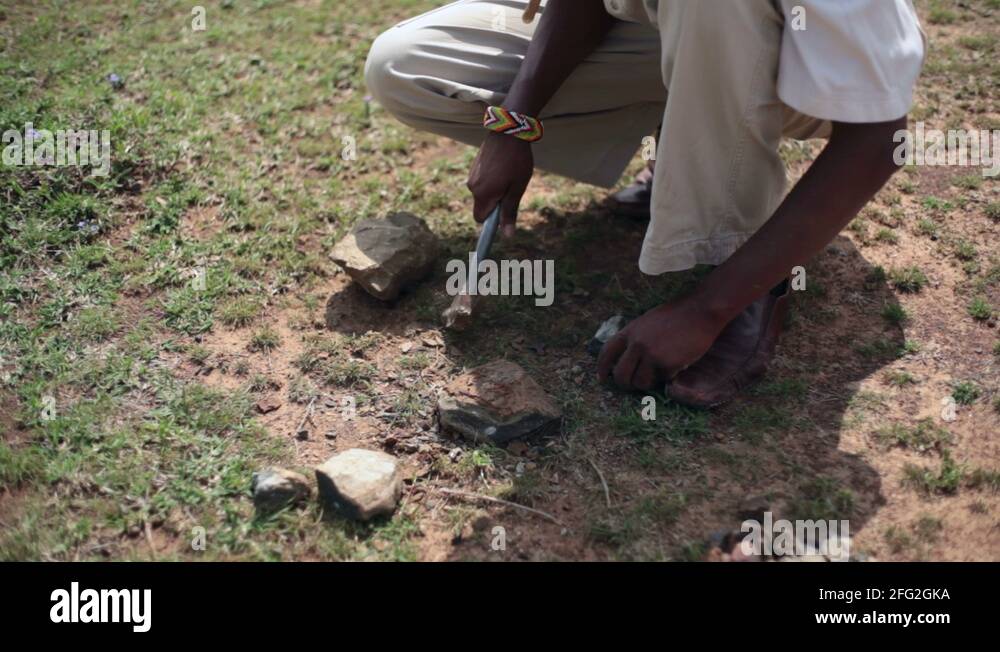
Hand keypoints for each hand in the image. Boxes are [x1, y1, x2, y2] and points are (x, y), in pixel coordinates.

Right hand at [467, 132, 533, 236]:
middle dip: (495, 203)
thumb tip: (507, 236)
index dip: (491, 221)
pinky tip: (503, 166)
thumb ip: (509, 212)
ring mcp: (472, 175)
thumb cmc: (517, 161)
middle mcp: (472, 187)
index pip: (480, 219)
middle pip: (482, 206)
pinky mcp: (474, 166)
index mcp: (483, 195)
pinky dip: (491, 180)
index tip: (503, 216)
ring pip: (482, 193)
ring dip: (494, 190)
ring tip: (509, 174)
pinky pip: (481, 181)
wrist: (508, 130)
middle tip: (512, 188)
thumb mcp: (517, 188)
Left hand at [596, 297, 724, 390]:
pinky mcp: (667, 363)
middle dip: (625, 384)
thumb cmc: (676, 315)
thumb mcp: (648, 321)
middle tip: (633, 385)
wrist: (700, 311)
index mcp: (630, 331)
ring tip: (658, 372)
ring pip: (640, 382)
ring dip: (648, 382)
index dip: (602, 368)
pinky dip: (669, 375)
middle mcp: (637, 343)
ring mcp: (651, 354)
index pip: (607, 352)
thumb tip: (627, 358)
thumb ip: (636, 337)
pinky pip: (663, 379)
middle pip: (621, 375)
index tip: (603, 378)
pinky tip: (677, 362)